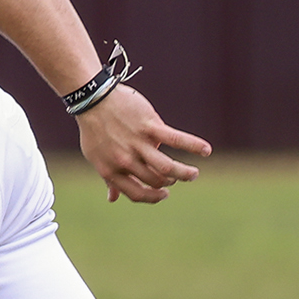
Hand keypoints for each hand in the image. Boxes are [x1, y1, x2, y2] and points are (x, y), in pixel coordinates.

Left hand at [74, 85, 211, 202]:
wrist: (93, 99)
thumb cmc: (95, 129)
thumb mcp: (96, 157)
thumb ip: (109, 178)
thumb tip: (113, 198)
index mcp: (112, 171)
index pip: (137, 194)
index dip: (152, 198)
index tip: (164, 194)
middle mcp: (125, 161)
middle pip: (155, 181)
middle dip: (169, 182)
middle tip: (177, 178)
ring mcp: (138, 144)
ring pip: (167, 168)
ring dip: (184, 173)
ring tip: (193, 174)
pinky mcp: (149, 127)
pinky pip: (176, 139)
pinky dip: (194, 145)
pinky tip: (206, 150)